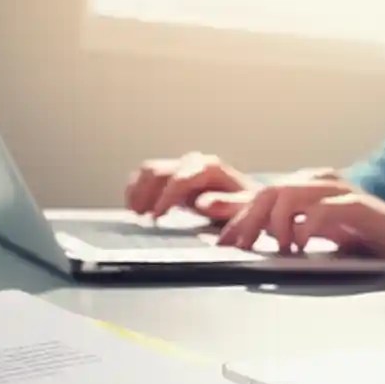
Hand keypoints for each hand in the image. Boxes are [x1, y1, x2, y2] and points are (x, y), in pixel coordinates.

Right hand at [124, 153, 258, 221]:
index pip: (180, 178)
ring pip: (149, 172)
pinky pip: (147, 178)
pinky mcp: (173, 179)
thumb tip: (203, 203)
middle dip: (147, 195)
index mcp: (210, 169)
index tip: (157, 217)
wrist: (249, 204)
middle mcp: (193, 164)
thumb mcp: (245, 208)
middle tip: (141, 219)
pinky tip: (134, 209)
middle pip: (159, 171)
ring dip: (138, 192)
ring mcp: (181, 169)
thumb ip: (226, 205)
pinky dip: (137, 192)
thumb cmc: (248, 207)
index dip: (166, 198)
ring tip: (135, 215)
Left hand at [217, 181, 384, 264]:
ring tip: (276, 249)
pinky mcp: (358, 204)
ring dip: (275, 223)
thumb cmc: (362, 239)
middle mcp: (318, 183)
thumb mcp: (316, 236)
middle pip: (268, 193)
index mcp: (305, 189)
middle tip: (238, 248)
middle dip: (247, 220)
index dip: (236, 218)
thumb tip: (249, 243)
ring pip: (290, 194)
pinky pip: (322, 208)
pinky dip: (305, 226)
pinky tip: (301, 246)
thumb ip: (286, 233)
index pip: (260, 197)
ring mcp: (338, 190)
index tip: (221, 244)